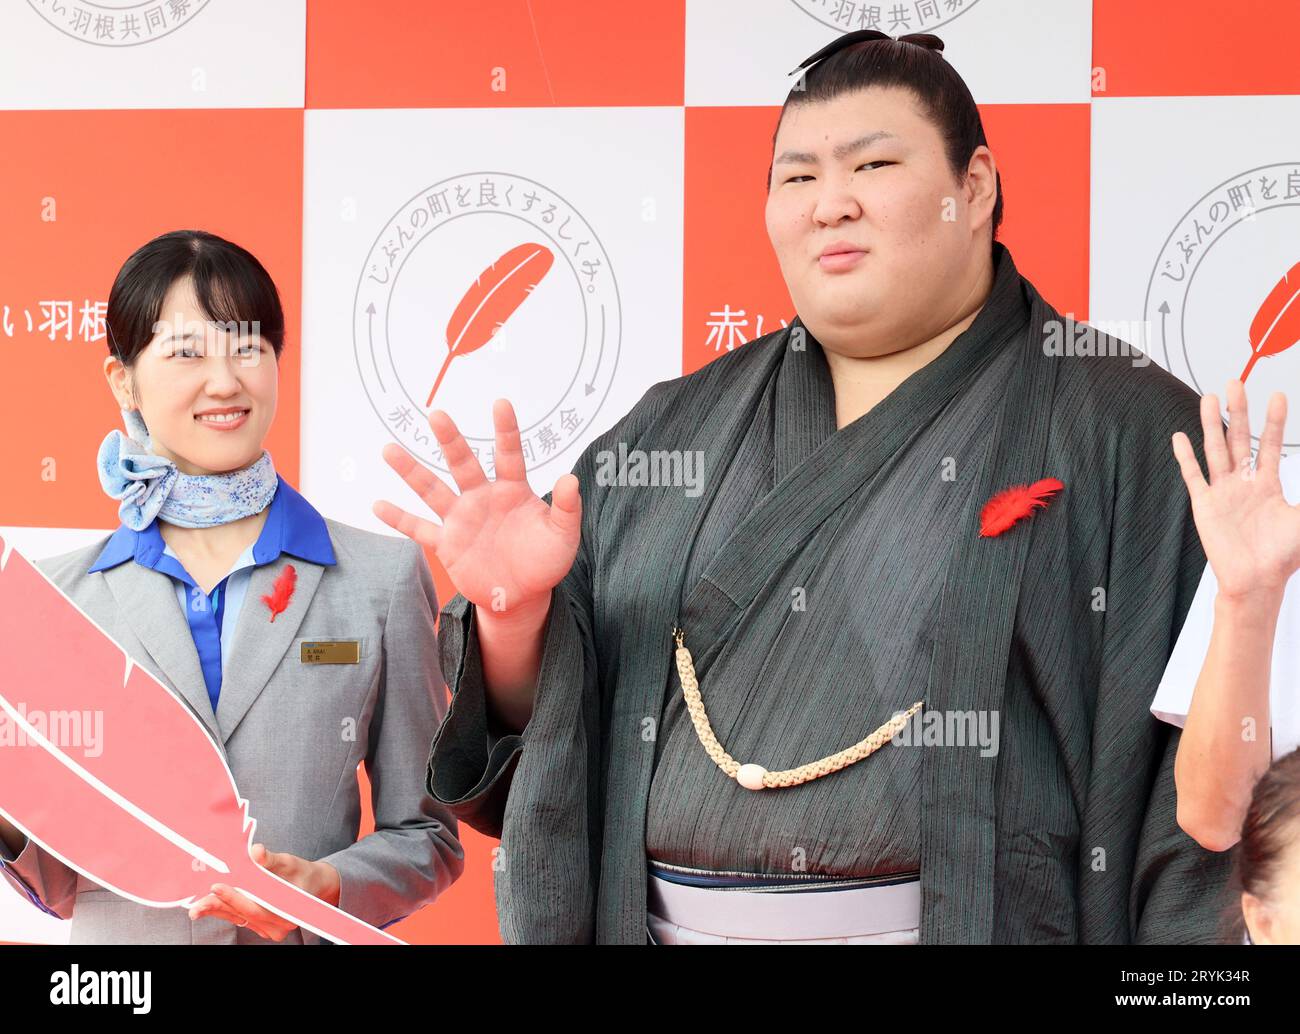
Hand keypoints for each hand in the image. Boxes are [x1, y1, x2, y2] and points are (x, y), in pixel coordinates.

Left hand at [187, 842, 340, 940]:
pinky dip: (225, 911)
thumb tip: (256, 851)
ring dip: (217, 910)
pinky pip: (240, 919)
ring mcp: (270, 929)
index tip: (216, 886)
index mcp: (288, 911)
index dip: (235, 898)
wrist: (315, 885)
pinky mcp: (262, 928)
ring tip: (196, 905)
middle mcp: (279, 925)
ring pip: (239, 919)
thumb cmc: (301, 872)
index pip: (256, 907)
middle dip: (218, 907)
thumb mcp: (288, 862)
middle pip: (244, 916)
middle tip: (195, 905)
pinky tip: (209, 904)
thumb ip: (270, 859)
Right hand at [373, 398, 581, 615]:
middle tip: (437, 414)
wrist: (523, 595)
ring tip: (389, 449)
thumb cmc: (545, 561)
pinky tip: (377, 504)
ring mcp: (461, 519)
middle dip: (450, 440)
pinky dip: (399, 519)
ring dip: (411, 471)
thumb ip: (566, 509)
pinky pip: (419, 529)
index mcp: (512, 491)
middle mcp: (482, 498)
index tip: (501, 403)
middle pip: (463, 464)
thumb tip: (570, 479)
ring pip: (432, 490)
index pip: (509, 455)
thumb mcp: (563, 536)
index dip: (506, 431)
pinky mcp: (447, 544)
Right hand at [1172, 380, 1299, 601]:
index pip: (1271, 445)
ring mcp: (1223, 492)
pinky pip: (1194, 476)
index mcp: (1268, 485)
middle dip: (1238, 411)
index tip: (1277, 396)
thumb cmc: (1283, 556)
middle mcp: (1244, 483)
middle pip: (1239, 439)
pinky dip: (1186, 457)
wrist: (1256, 580)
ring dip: (1211, 424)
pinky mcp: (1205, 505)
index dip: (1274, 422)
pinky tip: (1179, 437)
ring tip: (1208, 398)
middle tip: (1236, 382)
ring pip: (1216, 450)